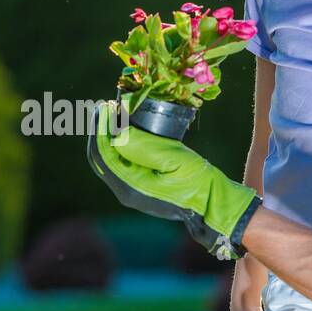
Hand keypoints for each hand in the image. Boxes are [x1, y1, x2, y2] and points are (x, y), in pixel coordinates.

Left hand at [87, 100, 260, 258]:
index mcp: (130, 187)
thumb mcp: (175, 159)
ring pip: (109, 160)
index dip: (100, 129)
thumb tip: (117, 134)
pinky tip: (125, 129)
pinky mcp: (139, 186)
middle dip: (100, 130)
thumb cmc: (198, 181)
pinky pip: (120, 163)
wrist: (212, 204)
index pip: (103, 155)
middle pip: (100, 158)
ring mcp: (130, 190)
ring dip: (108, 136)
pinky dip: (118, 144)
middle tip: (105, 106)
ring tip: (113, 113)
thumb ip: (145, 147)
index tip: (105, 106)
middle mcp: (124, 191)